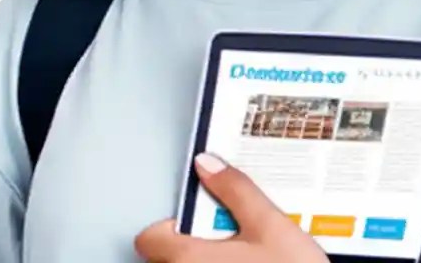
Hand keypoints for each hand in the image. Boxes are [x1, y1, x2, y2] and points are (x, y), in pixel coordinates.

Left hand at [135, 153, 328, 262]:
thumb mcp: (271, 226)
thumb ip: (236, 191)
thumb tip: (210, 166)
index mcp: (189, 258)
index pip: (149, 238)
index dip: (169, 225)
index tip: (197, 220)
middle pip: (167, 258)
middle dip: (192, 246)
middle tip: (228, 241)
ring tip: (243, 260)